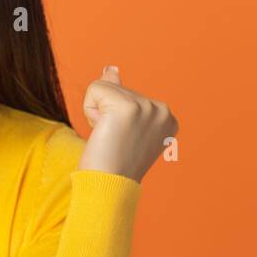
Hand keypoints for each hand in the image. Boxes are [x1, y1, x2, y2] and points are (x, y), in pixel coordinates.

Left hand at [78, 65, 177, 182]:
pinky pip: (94, 89)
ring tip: (109, 140)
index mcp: (166, 117)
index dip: (115, 118)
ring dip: (97, 114)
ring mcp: (147, 107)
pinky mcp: (128, 107)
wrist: (108, 187)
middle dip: (106, 114)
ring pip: (104, 88)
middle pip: (116, 88)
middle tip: (114, 143)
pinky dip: (89, 112)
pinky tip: (102, 133)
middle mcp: (162, 109)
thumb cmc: (113, 163)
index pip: (126, 95)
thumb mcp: (121, 126)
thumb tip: (110, 68)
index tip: (124, 142)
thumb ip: (120, 93)